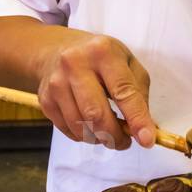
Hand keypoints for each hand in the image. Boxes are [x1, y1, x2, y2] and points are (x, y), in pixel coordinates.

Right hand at [36, 32, 154, 150]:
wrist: (58, 49)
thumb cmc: (101, 57)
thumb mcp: (127, 62)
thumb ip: (138, 92)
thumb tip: (143, 127)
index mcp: (103, 52)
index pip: (123, 91)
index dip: (137, 118)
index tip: (147, 140)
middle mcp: (76, 65)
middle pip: (96, 114)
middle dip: (115, 136)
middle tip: (125, 142)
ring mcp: (57, 83)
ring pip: (80, 126)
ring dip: (100, 138)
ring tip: (109, 133)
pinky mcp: (45, 99)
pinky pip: (68, 130)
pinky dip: (84, 136)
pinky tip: (91, 127)